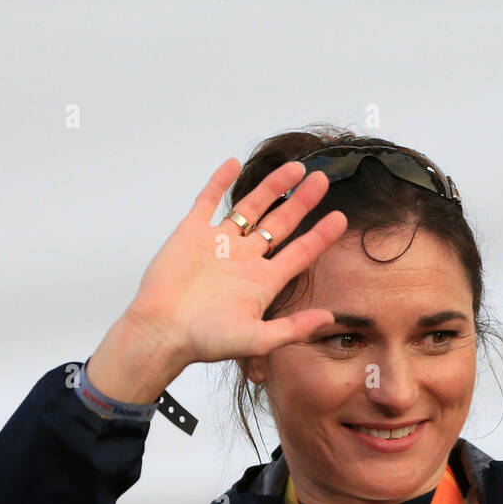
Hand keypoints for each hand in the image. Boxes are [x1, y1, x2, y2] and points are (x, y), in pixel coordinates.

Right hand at [125, 157, 346, 369]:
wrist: (162, 331)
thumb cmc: (205, 340)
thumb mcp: (257, 339)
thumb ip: (294, 327)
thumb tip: (329, 318)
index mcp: (262, 282)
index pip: (299, 254)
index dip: (320, 236)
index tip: (340, 218)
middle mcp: (244, 260)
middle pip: (280, 224)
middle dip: (302, 203)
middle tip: (322, 181)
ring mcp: (219, 244)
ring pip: (251, 208)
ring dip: (272, 187)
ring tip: (295, 168)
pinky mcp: (191, 233)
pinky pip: (208, 201)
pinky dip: (219, 182)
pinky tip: (233, 163)